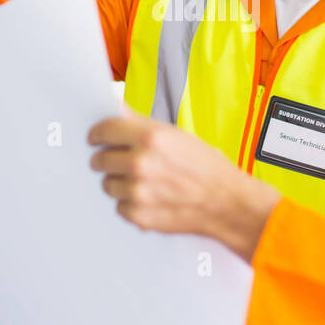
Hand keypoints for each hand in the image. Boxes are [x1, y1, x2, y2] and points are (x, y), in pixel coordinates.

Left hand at [88, 110, 280, 261]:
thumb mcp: (176, 135)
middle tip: (122, 161)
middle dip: (108, 159)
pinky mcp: (138, 216)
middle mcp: (140, 164)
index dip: (98, 134)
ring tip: (143, 182)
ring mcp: (137, 192)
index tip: (97, 138)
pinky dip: (130, 205)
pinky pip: (119, 207)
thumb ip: (141, 124)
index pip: (103, 131)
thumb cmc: (208, 168)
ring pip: (107, 185)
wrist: (228, 203)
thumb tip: (116, 108)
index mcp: (150, 138)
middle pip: (99, 159)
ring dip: (119, 183)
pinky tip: (150, 198)